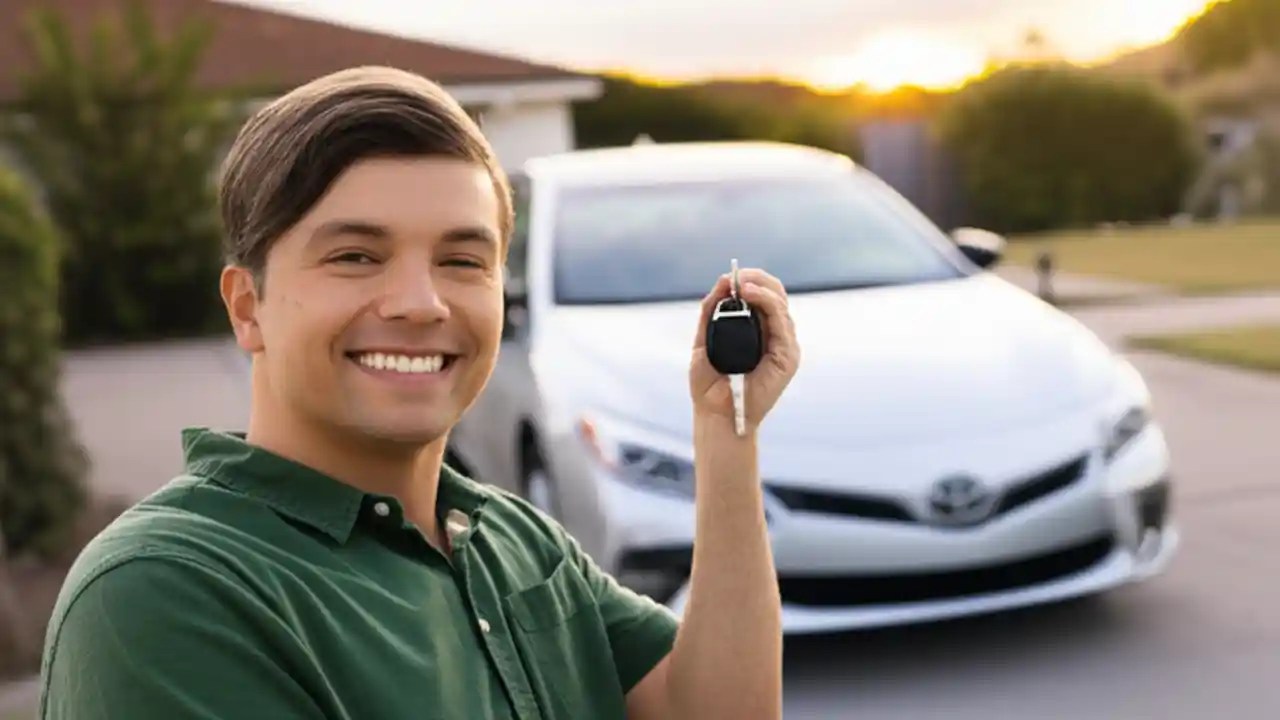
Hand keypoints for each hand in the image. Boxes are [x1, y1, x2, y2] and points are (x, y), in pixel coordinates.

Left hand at [689, 268, 799, 432]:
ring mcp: (784, 345)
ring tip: (740, 283)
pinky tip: (749, 294)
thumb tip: (723, 281)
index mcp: (757, 331)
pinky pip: (781, 319)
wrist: (716, 415)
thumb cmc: (710, 384)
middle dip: (756, 278)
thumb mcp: (704, 339)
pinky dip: (766, 301)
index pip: (761, 295)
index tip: (730, 276)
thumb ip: (712, 311)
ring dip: (760, 286)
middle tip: (737, 275)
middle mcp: (774, 335)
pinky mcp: (788, 356)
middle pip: (775, 293)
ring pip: (780, 302)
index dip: (749, 280)